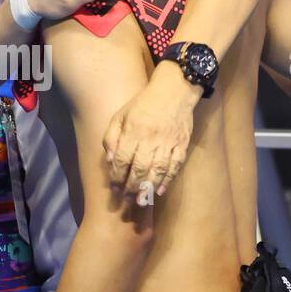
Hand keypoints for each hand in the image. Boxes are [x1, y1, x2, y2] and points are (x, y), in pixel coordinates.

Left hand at [103, 62, 199, 200]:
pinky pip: (175, 166)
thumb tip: (108, 159)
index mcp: (133, 130)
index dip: (117, 175)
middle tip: (126, 201)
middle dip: (131, 187)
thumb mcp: (121, 114)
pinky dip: (167, 180)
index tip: (113, 188)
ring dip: (148, 188)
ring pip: (157, 170)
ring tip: (141, 201)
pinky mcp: (182, 144)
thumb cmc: (143, 103)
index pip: (122, 158)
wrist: (174, 90)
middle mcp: (150, 138)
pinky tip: (159, 191)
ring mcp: (168, 142)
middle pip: (139, 168)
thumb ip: (112, 136)